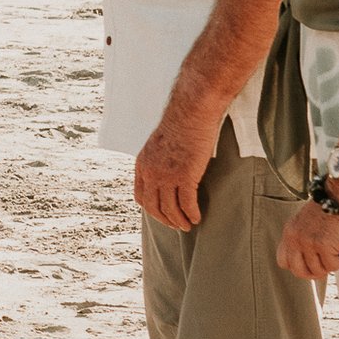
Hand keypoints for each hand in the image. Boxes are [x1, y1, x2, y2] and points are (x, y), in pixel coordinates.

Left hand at [133, 100, 221, 228]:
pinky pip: (187, 204)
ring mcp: (167, 176)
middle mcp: (151, 173)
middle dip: (165, 220)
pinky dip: (191, 214)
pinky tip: (197, 217)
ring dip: (179, 221)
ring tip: (187, 225)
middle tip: (176, 225)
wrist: (191, 113)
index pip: (140, 196)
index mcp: (142, 165)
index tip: (161, 214)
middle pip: (153, 207)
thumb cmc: (180, 124)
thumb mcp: (159, 144)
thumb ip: (158, 160)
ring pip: (170, 209)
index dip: (151, 209)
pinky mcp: (185, 177)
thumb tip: (166, 170)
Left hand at [279, 196, 338, 281]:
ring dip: (333, 263)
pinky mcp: (323, 246)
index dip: (299, 266)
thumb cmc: (329, 205)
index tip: (311, 263)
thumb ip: (304, 238)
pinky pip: (334, 266)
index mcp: (289, 233)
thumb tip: (310, 258)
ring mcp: (308, 243)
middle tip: (328, 264)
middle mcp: (295, 239)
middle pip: (298, 271)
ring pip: (318, 271)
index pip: (283, 261)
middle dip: (315, 273)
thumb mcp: (306, 222)